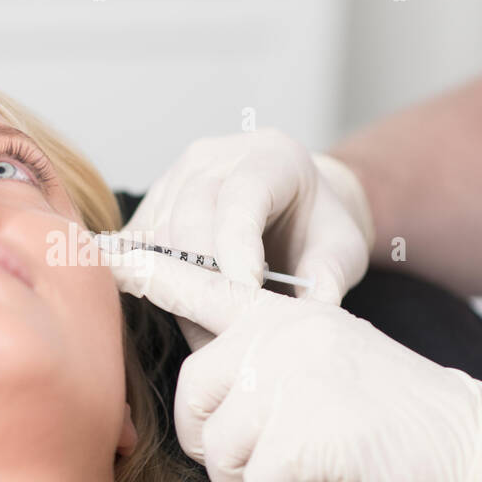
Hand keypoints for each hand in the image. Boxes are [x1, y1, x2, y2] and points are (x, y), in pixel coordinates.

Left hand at [108, 247, 481, 481]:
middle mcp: (281, 334)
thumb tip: (203, 404)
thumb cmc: (398, 419)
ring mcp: (291, 376)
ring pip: (222, 454)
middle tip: (282, 458)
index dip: (152, 274)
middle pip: (193, 402)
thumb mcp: (326, 367)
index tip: (104, 253)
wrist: (478, 449)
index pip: (204, 288)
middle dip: (224, 449)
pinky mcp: (303, 428)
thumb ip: (266, 365)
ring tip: (321, 466)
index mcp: (284, 316)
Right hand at [120, 129, 374, 350]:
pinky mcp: (152, 203)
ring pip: (158, 235)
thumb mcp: (342, 248)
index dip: (237, 247)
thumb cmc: (317, 229)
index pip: (242, 197)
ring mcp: (176, 176)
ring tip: (208, 325)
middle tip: (226, 324)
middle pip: (190, 216)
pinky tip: (179, 304)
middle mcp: (214, 157)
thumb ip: (329, 277)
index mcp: (270, 157)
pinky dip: (153, 278)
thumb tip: (312, 312)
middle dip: (204, 274)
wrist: (296, 208)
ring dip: (178, 284)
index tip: (245, 292)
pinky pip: (138, 245)